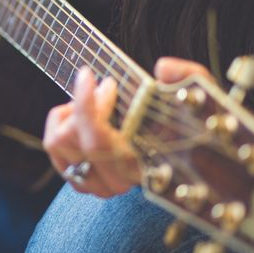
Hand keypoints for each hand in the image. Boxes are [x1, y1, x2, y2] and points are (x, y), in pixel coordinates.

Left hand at [43, 57, 211, 197]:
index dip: (86, 105)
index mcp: (140, 166)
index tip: (90, 75)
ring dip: (70, 113)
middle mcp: (114, 181)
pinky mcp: (79, 180)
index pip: (97, 140)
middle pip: (70, 139)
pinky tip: (83, 115)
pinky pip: (52, 148)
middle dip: (82, 103)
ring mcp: (93, 184)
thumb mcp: (200, 94)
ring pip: (56, 143)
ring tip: (95, 101)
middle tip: (104, 86)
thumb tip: (163, 68)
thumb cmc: (190, 120)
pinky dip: (61, 123)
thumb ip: (189, 76)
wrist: (188, 151)